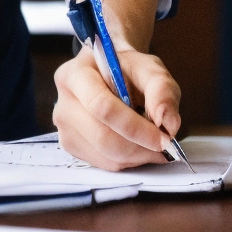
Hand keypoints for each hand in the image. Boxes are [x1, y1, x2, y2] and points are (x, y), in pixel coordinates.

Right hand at [52, 39, 184, 168]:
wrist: (110, 72)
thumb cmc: (128, 69)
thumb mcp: (150, 68)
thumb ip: (162, 90)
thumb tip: (168, 124)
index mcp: (76, 74)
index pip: (101, 106)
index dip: (134, 127)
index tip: (162, 137)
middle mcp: (63, 103)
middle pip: (101, 136)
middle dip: (138, 147)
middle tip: (164, 146)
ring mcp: (64, 128)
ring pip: (103, 154)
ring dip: (136, 156)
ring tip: (153, 144)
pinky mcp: (71, 146)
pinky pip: (102, 163)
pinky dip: (127, 161)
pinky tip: (138, 147)